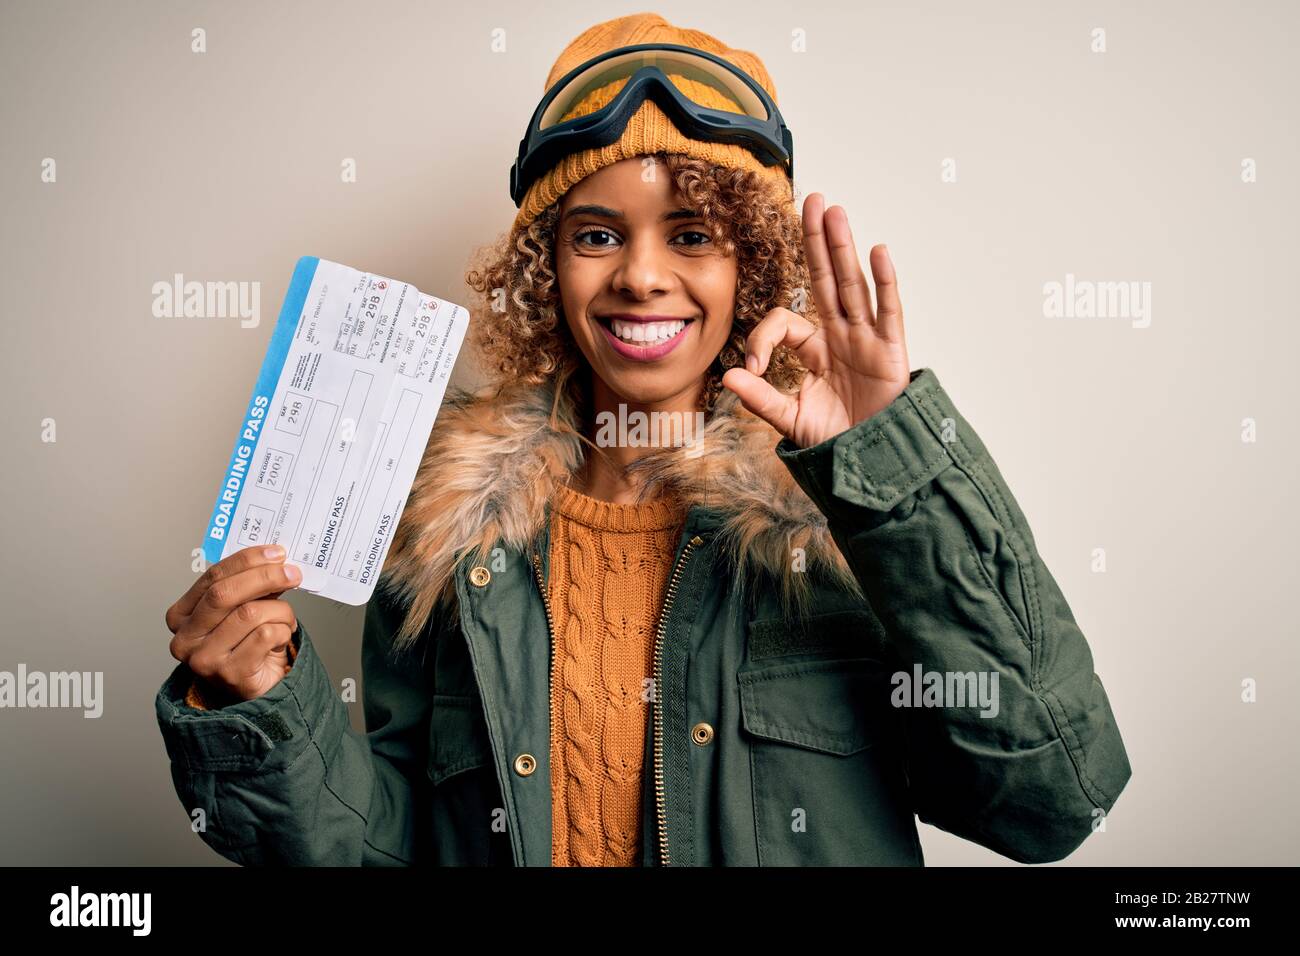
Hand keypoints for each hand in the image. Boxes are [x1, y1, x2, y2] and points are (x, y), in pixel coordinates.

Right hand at [165, 545, 300, 703]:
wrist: (257, 687)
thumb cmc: (249, 644)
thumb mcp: (242, 609)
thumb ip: (250, 586)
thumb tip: (274, 560)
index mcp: (181, 615)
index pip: (213, 577)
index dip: (247, 561)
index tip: (276, 553)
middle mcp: (185, 638)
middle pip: (225, 593)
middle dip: (264, 577)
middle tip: (292, 573)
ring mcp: (204, 659)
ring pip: (250, 614)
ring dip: (281, 611)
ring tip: (287, 619)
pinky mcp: (229, 674)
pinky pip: (265, 636)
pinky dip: (283, 631)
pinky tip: (282, 638)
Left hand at [721, 192, 910, 448]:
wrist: (871, 463)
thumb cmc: (835, 441)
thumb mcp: (789, 419)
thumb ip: (760, 398)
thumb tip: (728, 378)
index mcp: (814, 350)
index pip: (785, 322)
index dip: (762, 339)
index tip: (750, 369)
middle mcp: (840, 336)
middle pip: (826, 279)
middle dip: (817, 241)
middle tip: (811, 200)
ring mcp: (866, 340)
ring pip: (852, 285)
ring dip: (843, 247)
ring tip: (834, 210)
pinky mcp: (890, 351)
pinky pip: (888, 311)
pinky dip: (884, 282)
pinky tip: (876, 252)